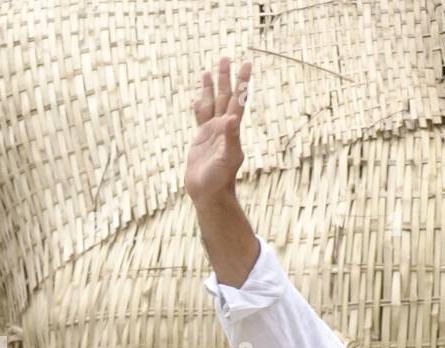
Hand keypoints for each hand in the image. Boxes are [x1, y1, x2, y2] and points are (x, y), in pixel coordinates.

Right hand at [186, 55, 252, 206]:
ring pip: (211, 103)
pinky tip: (197, 97)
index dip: (242, 83)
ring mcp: (212, 132)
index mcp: (231, 129)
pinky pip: (200, 117)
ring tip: (209, 70)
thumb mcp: (226, 158)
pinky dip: (199, 105)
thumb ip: (230, 138)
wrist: (209, 193)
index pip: (238, 101)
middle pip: (224, 96)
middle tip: (225, 57)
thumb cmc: (219, 179)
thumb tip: (231, 118)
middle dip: (225, 77)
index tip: (247, 64)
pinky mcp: (201, 139)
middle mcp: (223, 127)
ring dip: (211, 87)